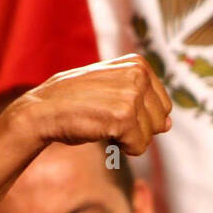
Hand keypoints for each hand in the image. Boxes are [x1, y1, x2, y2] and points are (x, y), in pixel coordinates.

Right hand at [11, 54, 172, 155]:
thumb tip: (169, 124)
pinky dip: (123, 148)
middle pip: (160, 121)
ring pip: (150, 136)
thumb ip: (143, 102)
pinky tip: (102, 132)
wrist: (43, 110)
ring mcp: (132, 95)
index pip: (164, 106)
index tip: (115, 108)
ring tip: (103, 122)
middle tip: (108, 118)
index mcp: (138, 64)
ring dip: (129, 138)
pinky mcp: (124, 117)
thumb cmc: (77, 102)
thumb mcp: (113, 90)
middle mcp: (138, 74)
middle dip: (138, 129)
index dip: (142, 117)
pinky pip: (139, 147)